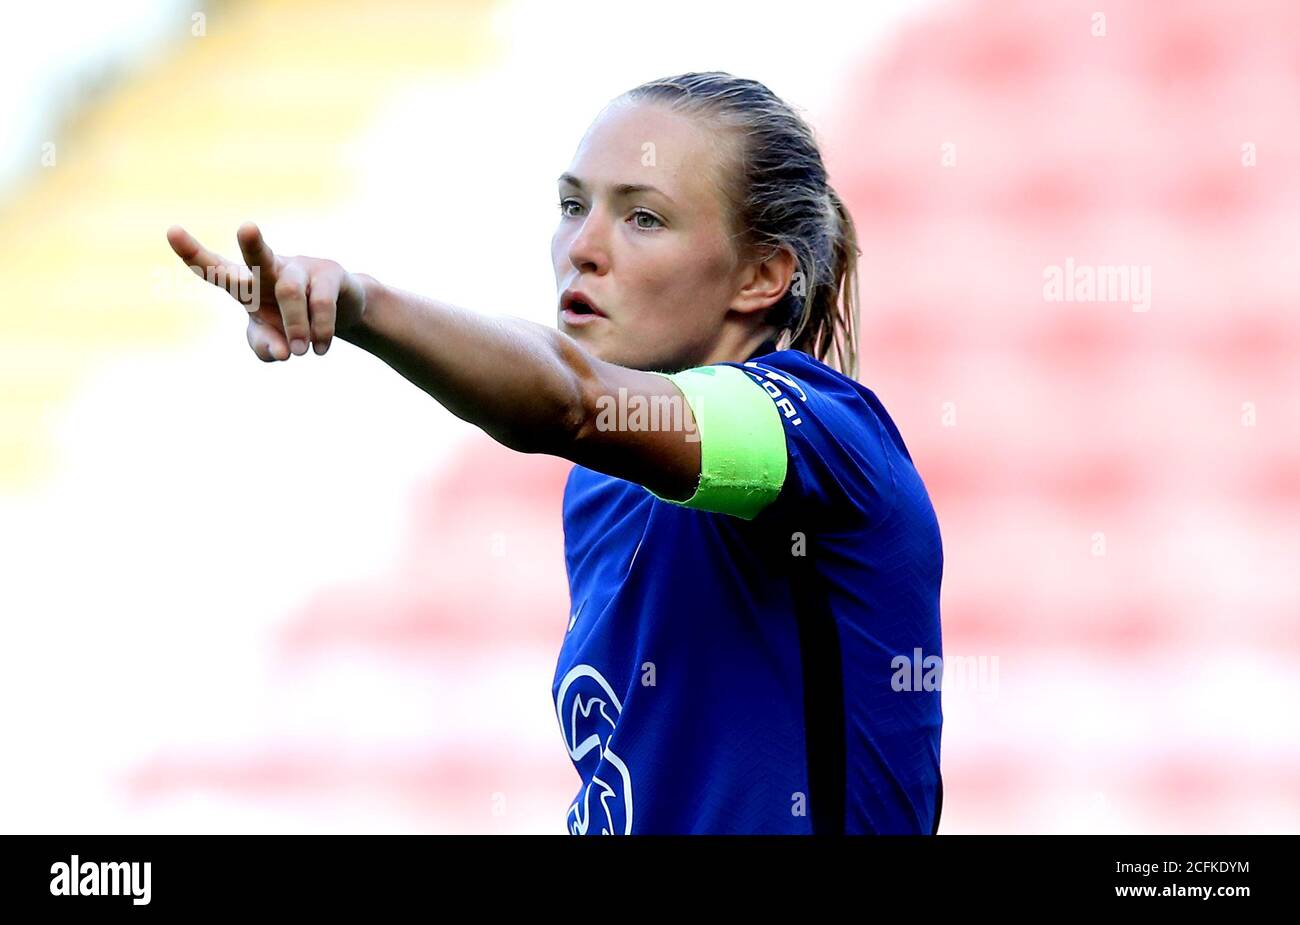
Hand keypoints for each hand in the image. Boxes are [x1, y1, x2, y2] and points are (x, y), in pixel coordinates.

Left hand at [166, 222, 366, 360]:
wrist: (340, 310)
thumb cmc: (291, 323)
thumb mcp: (270, 341)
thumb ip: (265, 347)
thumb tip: (284, 352)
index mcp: (245, 283)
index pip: (215, 269)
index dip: (193, 252)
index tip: (171, 230)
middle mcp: (269, 270)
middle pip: (257, 256)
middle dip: (251, 244)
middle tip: (247, 228)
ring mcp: (301, 268)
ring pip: (290, 292)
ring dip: (295, 326)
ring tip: (299, 352)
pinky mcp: (329, 274)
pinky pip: (320, 303)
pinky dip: (320, 330)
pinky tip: (320, 349)